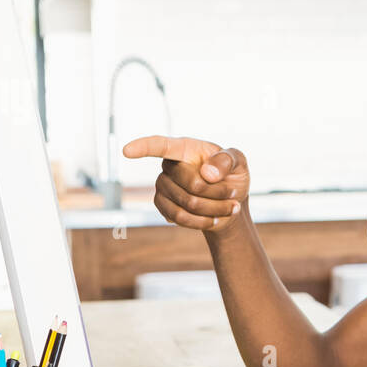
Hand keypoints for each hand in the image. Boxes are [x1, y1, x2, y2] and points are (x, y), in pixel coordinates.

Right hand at [122, 135, 249, 233]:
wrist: (229, 200)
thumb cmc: (232, 174)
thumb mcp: (239, 162)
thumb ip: (228, 160)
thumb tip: (206, 172)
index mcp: (185, 148)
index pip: (160, 145)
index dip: (144, 147)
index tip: (127, 151)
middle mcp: (169, 166)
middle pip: (191, 184)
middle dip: (217, 192)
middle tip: (233, 192)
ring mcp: (162, 186)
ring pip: (187, 204)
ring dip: (214, 208)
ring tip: (231, 207)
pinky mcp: (162, 204)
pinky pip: (179, 218)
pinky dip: (203, 221)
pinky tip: (215, 218)